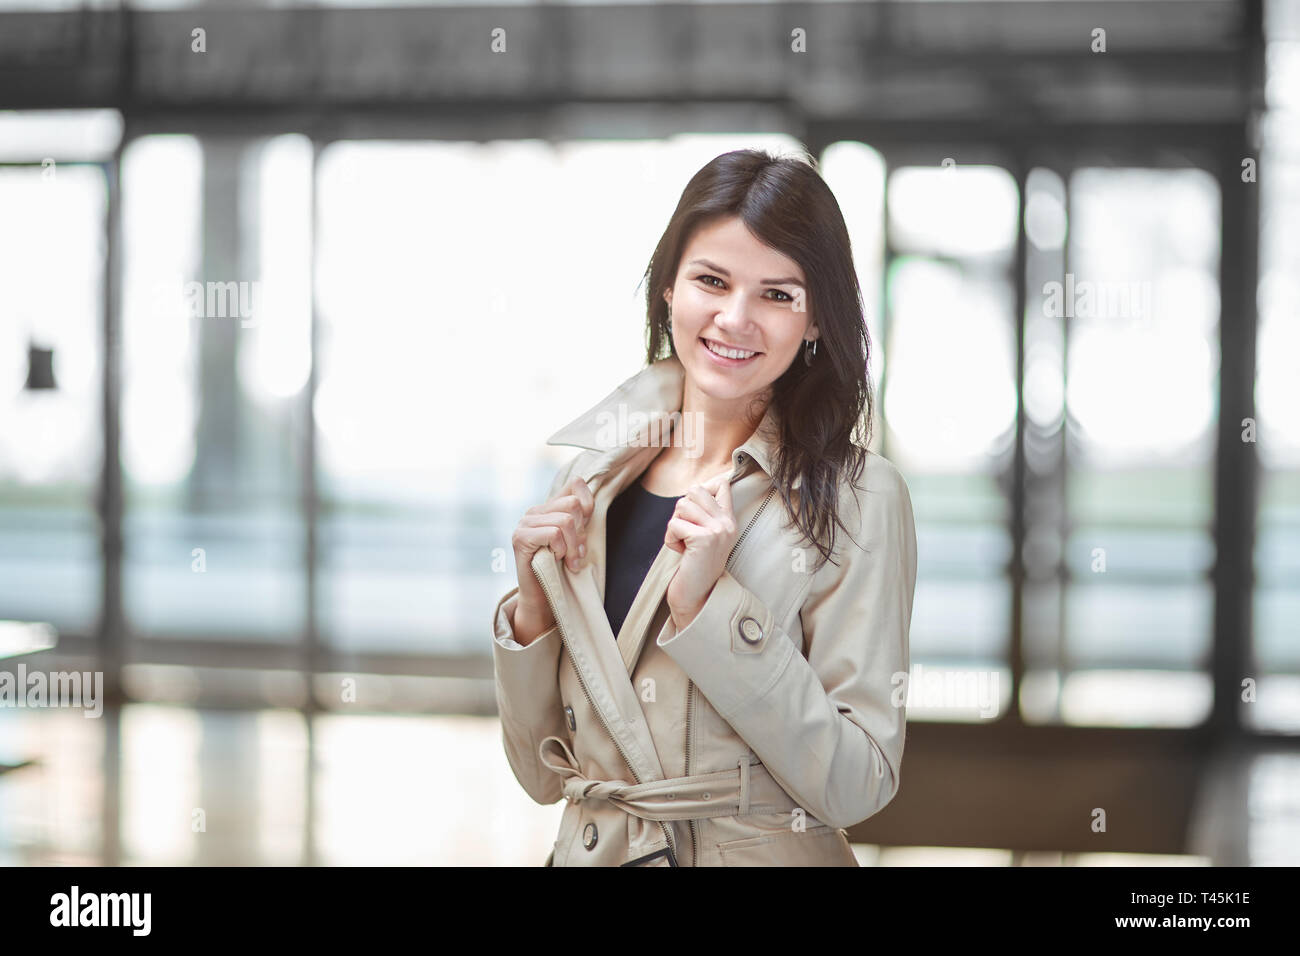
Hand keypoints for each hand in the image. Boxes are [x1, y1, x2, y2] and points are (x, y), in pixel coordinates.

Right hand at [509, 476, 595, 642]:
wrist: (544, 598)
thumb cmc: (562, 569)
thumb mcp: (577, 538)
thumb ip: (580, 516)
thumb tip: (583, 493)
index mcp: (548, 507)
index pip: (576, 485)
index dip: (588, 507)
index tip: (584, 532)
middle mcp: (534, 511)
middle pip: (573, 505)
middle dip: (581, 533)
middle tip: (576, 553)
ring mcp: (524, 523)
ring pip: (565, 521)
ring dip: (572, 546)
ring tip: (569, 561)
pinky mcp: (520, 538)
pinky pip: (553, 533)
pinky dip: (560, 549)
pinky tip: (555, 560)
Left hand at [665, 470, 738, 628]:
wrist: (697, 597)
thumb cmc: (694, 565)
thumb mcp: (706, 535)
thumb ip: (704, 512)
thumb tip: (694, 489)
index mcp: (730, 520)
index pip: (721, 483)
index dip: (702, 490)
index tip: (695, 513)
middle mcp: (727, 523)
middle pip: (695, 490)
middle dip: (682, 510)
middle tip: (685, 532)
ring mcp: (718, 530)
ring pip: (682, 505)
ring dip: (675, 525)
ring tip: (684, 543)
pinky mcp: (704, 539)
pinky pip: (674, 524)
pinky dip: (670, 539)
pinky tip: (681, 552)